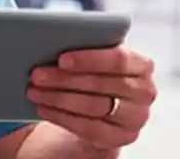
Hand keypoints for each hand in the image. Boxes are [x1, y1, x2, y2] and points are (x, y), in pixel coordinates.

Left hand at [27, 44, 156, 150]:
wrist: (101, 105)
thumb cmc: (96, 71)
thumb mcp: (97, 56)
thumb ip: (87, 45)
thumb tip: (53, 41)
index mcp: (143, 64)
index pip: (119, 58)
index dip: (89, 59)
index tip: (61, 58)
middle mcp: (145, 92)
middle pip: (102, 84)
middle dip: (65, 79)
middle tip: (36, 74)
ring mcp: (136, 118)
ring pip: (93, 106)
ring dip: (58, 98)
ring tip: (34, 91)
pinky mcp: (121, 137)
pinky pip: (88, 128)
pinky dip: (62, 117)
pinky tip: (43, 108)